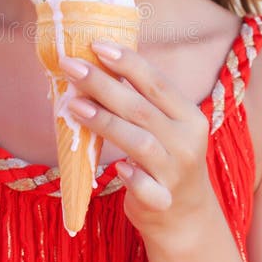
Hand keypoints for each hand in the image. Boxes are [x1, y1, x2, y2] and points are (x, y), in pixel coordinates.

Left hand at [59, 41, 211, 242]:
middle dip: (104, 84)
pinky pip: (146, 187)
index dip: (128, 62)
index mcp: (189, 117)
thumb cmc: (165, 161)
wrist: (185, 217)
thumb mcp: (166, 128)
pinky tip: (114, 167)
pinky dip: (132, 177)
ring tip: (74, 104)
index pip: (157, 83)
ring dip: (105, 121)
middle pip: (141, 108)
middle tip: (72, 65)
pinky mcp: (163, 200)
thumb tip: (98, 67)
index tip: (97, 44)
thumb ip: (142, 103)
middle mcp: (186, 141)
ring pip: (140, 142)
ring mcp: (175, 172)